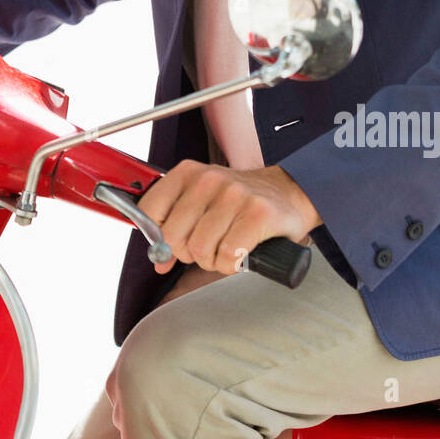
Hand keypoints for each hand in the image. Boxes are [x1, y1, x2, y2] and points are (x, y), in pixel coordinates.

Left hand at [136, 161, 322, 275]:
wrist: (289, 192)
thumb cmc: (241, 202)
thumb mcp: (202, 203)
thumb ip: (175, 227)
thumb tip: (158, 261)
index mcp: (188, 172)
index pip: (149, 211)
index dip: (157, 236)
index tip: (173, 241)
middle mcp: (209, 179)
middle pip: (173, 237)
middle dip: (188, 253)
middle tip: (208, 248)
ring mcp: (234, 195)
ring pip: (200, 250)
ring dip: (212, 261)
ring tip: (227, 249)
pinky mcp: (258, 213)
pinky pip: (228, 256)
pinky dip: (231, 266)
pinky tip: (241, 255)